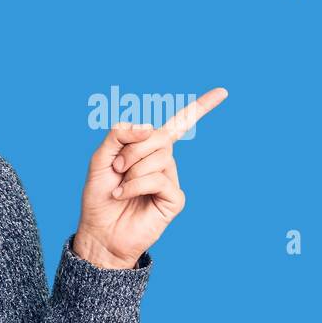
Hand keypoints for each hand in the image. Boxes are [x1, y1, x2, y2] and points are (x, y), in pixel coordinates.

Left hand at [73, 87, 227, 268]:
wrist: (98, 231)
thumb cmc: (99, 196)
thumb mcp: (100, 159)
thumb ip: (118, 135)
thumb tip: (148, 128)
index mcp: (148, 149)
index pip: (178, 125)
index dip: (199, 108)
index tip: (223, 91)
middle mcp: (164, 162)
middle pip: (158, 137)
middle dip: (131, 150)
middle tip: (116, 169)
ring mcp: (171, 179)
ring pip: (160, 158)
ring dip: (132, 171)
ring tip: (120, 187)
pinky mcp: (174, 198)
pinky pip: (159, 179)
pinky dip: (135, 185)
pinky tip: (123, 196)